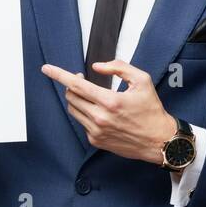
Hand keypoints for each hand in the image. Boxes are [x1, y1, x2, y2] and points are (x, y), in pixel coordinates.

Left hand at [40, 59, 176, 164]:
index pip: (76, 85)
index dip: (59, 75)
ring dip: (77, 99)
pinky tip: (99, 112)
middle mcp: (100, 118)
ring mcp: (96, 131)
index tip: (46, 69)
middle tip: (82, 79)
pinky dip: (85, 113)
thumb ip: (118, 68)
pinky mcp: (95, 140)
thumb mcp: (142, 80)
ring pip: (73, 109)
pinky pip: (81, 122)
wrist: (159, 140)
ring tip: (91, 95)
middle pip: (71, 96)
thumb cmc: (151, 110)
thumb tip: (97, 66)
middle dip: (72, 85)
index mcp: (110, 101)